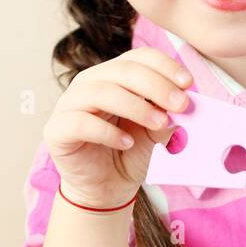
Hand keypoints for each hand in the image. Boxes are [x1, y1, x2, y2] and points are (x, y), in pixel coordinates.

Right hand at [43, 47, 191, 209]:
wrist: (106, 189)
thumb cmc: (130, 153)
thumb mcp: (156, 132)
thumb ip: (168, 116)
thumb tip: (186, 105)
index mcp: (114, 75)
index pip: (139, 57)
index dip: (165, 66)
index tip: (188, 83)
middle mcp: (90, 83)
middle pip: (123, 70)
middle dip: (156, 86)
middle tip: (180, 105)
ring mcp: (70, 104)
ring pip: (101, 92)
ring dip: (136, 106)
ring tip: (159, 123)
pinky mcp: (57, 130)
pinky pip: (81, 123)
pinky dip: (108, 132)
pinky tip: (127, 143)